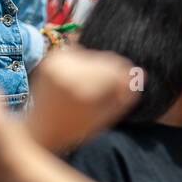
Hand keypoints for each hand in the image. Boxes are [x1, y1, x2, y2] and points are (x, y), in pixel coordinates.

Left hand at [25, 44, 143, 152]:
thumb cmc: (75, 128)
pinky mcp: (51, 58)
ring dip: (100, 65)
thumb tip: (141, 76)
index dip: (127, 74)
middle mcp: (69, 72)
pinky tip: (83, 78)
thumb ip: (123, 97)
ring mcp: (57, 63)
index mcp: (83, 91)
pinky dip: (86, 62)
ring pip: (94, 55)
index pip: (115, 69)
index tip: (132, 81)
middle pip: (105, 60)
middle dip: (114, 70)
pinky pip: (80, 53)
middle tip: (116, 84)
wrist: (40, 128)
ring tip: (96, 84)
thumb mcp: (103, 119)